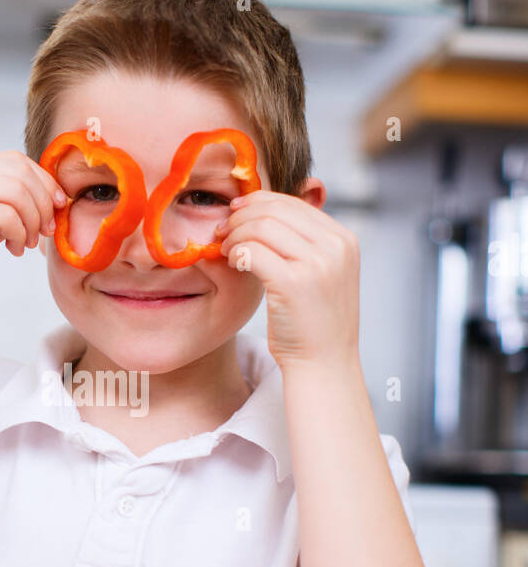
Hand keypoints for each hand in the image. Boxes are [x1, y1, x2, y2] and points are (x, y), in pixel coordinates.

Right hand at [0, 150, 64, 304]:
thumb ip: (7, 206)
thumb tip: (48, 200)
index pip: (13, 159)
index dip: (43, 181)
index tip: (55, 207)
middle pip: (19, 171)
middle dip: (43, 201)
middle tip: (45, 230)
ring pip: (15, 192)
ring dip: (32, 220)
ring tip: (27, 243)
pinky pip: (5, 215)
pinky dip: (19, 232)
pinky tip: (14, 249)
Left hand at [216, 190, 359, 371]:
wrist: (324, 364)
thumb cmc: (314, 321)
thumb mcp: (322, 272)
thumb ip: (303, 242)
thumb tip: (260, 211)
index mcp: (343, 239)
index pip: (293, 202)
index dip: (258, 202)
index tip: (235, 213)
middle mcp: (335, 247)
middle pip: (274, 210)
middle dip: (241, 217)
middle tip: (222, 232)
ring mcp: (318, 264)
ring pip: (260, 227)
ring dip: (236, 236)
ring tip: (227, 251)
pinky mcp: (294, 283)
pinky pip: (252, 251)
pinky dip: (236, 253)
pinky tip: (234, 264)